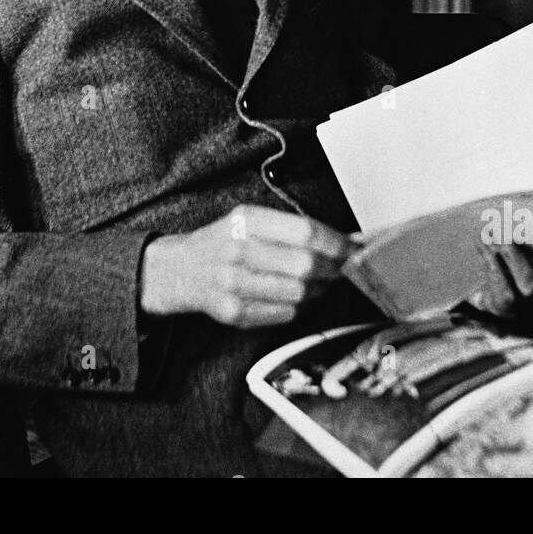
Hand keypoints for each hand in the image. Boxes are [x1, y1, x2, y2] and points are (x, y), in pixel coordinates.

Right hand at [140, 205, 352, 327]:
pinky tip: (294, 297)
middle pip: (306, 265)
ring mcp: (233, 284)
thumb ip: (293, 228)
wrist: (179, 270)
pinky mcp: (233, 312)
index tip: (353, 250)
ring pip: (299, 293)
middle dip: (332, 270)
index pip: (306, 232)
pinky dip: (298, 307)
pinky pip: (284, 314)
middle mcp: (237, 249)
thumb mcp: (250, 219)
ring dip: (317, 290)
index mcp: (246, 220)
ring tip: (316, 283)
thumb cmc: (224, 241)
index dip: (337, 244)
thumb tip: (345, 240)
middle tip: (340, 269)